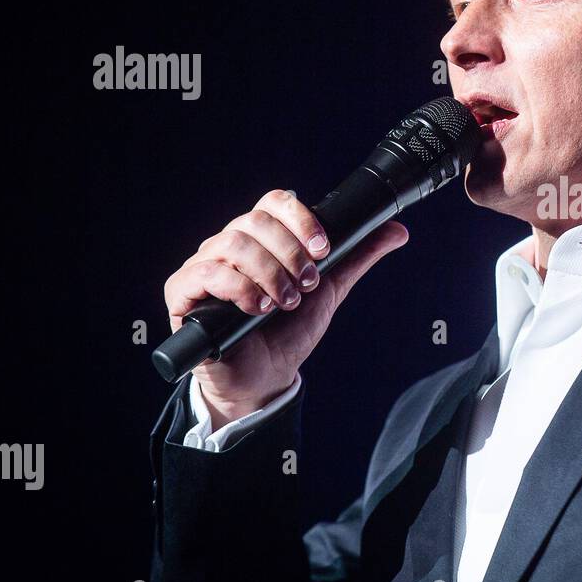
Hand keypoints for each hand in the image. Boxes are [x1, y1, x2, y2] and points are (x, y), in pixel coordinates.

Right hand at [163, 188, 408, 425]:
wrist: (266, 378)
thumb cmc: (289, 331)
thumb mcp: (329, 290)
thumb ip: (357, 257)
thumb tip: (398, 231)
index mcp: (261, 238)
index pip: (274, 203)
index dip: (301, 219)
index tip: (324, 249)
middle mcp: (228, 245)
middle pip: (255, 221)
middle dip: (291, 253)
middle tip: (308, 285)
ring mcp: (204, 266)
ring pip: (231, 242)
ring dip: (269, 272)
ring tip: (285, 301)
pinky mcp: (182, 293)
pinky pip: (204, 272)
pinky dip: (239, 288)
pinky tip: (258, 308)